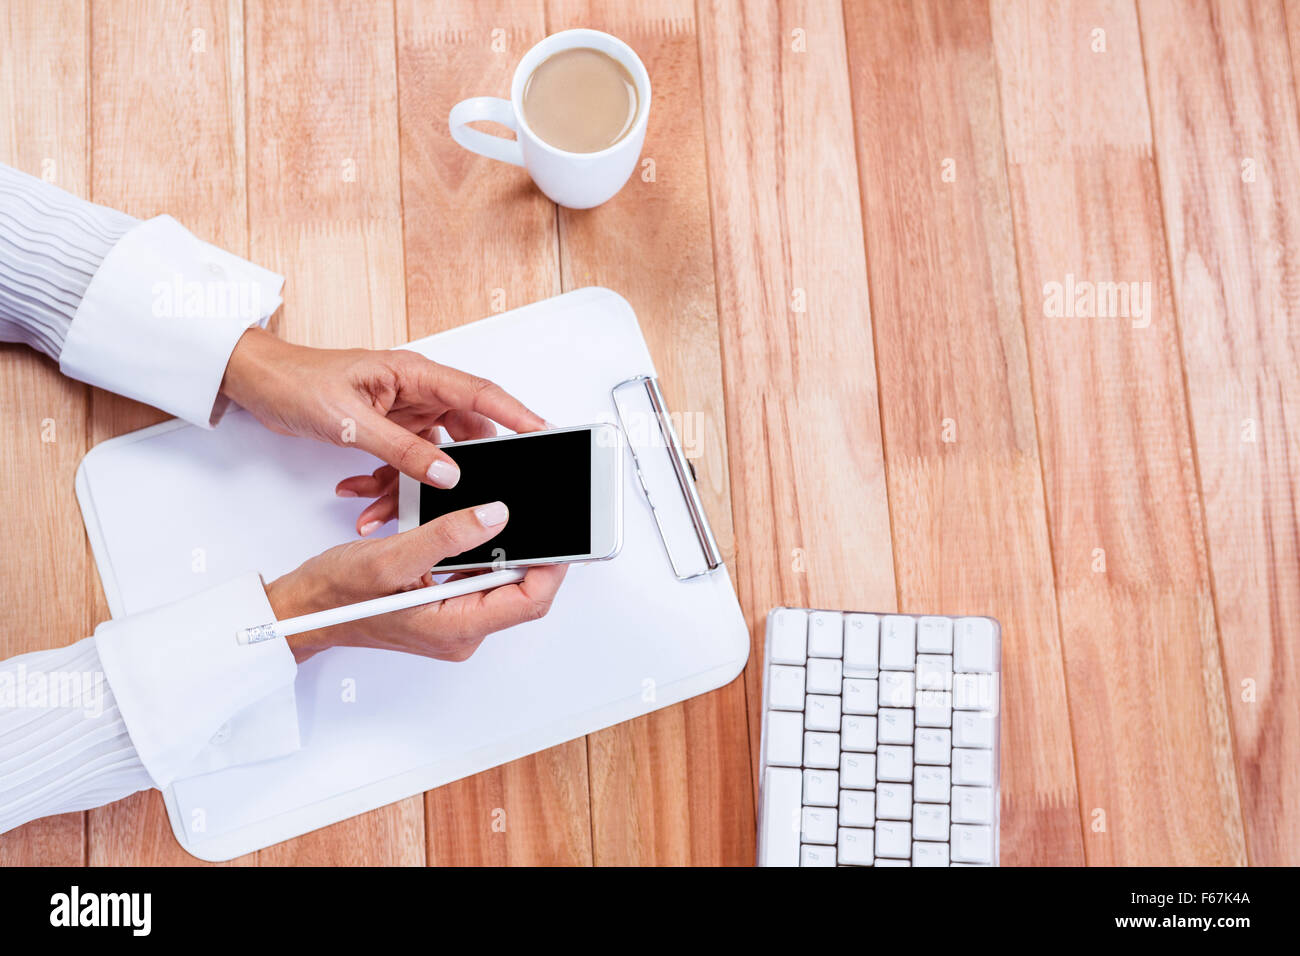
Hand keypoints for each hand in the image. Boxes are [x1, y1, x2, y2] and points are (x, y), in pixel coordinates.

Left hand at [221, 328, 547, 507]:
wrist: (257, 383)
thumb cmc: (297, 381)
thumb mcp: (350, 421)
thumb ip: (402, 451)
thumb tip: (447, 473)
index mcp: (415, 374)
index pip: (479, 392)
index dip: (516, 413)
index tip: (544, 433)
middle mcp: (416, 391)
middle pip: (463, 432)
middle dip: (461, 469)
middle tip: (466, 494)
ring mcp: (404, 412)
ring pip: (432, 456)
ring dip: (410, 487)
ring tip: (383, 508)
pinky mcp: (388, 431)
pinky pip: (404, 464)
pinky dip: (387, 485)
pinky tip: (362, 496)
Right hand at [264, 500, 565, 662]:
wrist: (304, 609)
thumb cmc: (336, 593)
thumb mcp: (392, 556)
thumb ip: (448, 535)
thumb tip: (496, 516)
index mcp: (455, 628)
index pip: (528, 600)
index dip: (553, 566)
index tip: (563, 533)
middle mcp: (461, 632)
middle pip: (522, 592)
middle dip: (536, 553)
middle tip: (542, 515)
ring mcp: (454, 622)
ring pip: (501, 583)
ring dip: (506, 551)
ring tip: (503, 517)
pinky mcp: (445, 608)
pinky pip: (479, 581)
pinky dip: (482, 555)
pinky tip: (474, 530)